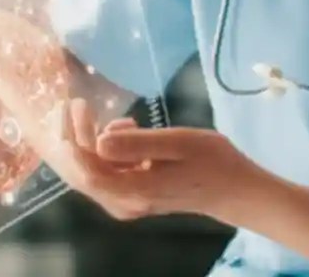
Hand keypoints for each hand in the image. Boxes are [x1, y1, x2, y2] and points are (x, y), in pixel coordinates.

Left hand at [64, 99, 269, 222]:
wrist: (234, 189)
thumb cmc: (211, 161)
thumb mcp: (178, 143)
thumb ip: (137, 145)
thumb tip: (99, 141)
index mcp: (134, 192)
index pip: (88, 170)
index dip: (75, 139)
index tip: (78, 106)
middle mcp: (124, 203)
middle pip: (82, 173)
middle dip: (74, 137)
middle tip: (80, 104)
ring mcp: (127, 202)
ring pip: (92, 173)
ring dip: (91, 142)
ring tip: (120, 118)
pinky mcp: (133, 196)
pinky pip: (106, 173)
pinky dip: (107, 150)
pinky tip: (128, 130)